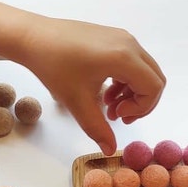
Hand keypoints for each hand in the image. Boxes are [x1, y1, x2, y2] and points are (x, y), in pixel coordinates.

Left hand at [16, 17, 165, 155]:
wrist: (34, 38)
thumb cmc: (54, 67)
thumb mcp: (77, 102)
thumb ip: (97, 128)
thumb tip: (110, 150)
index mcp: (124, 57)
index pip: (153, 87)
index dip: (141, 108)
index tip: (118, 116)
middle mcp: (129, 44)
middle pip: (153, 78)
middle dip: (140, 102)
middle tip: (118, 116)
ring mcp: (121, 37)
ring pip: (143, 70)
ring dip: (131, 92)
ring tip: (107, 105)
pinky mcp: (112, 36)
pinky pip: (131, 61)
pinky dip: (124, 79)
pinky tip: (103, 90)